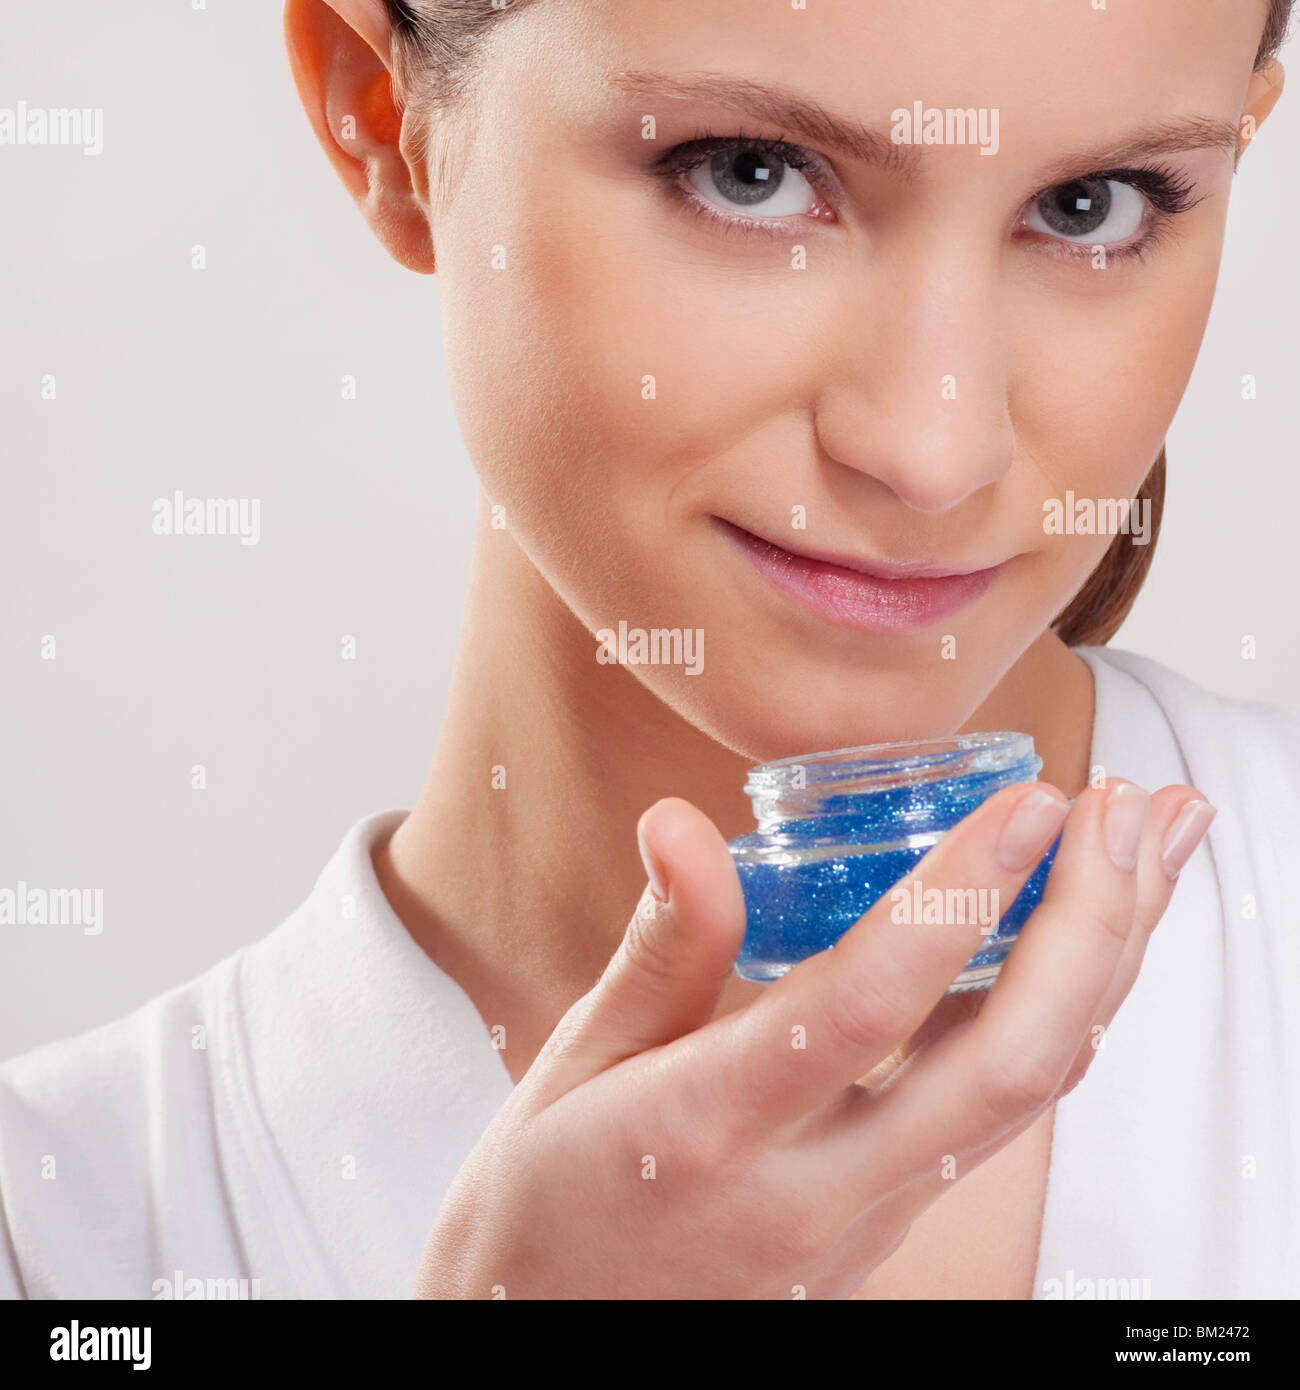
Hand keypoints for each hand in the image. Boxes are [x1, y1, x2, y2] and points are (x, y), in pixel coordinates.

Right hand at [414, 778, 1212, 1298]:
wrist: (545, 1342)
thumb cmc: (544, 1205)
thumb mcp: (574, 1066)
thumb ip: (658, 948)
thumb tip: (679, 823)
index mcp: (710, 1127)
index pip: (865, 1004)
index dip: (959, 896)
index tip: (1029, 802)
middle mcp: (812, 1190)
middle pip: (1006, 1068)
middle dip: (1092, 928)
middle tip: (1127, 812)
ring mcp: (864, 1222)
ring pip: (1027, 1096)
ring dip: (1102, 966)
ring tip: (1144, 854)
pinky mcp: (886, 1227)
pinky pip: (998, 1118)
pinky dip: (1060, 1015)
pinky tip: (1077, 943)